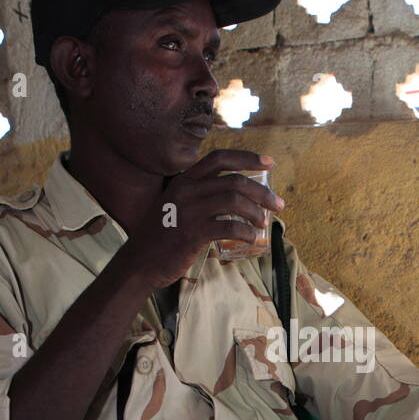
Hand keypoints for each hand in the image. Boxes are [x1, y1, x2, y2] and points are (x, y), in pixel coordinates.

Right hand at [123, 150, 284, 288]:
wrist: (140, 262)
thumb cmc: (163, 235)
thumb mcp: (176, 205)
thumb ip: (199, 197)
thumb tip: (235, 198)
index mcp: (184, 180)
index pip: (220, 159)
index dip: (247, 157)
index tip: (270, 162)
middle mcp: (186, 190)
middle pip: (234, 181)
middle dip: (262, 192)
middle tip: (278, 204)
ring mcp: (188, 211)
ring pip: (233, 201)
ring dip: (256, 212)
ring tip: (265, 223)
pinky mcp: (191, 233)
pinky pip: (228, 228)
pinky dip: (246, 232)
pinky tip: (254, 238)